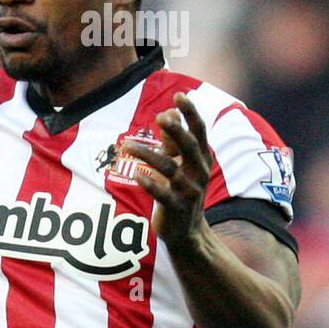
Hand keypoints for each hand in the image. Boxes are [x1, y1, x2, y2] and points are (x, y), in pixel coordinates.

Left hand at [124, 93, 212, 252]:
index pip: (199, 131)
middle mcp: (199, 173)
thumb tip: (168, 115)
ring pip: (169, 168)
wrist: (188, 232)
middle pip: (189, 146)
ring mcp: (189, 191)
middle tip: (160, 116)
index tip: (180, 95)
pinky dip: (150, 183)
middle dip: (176, 130)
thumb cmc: (181, 192)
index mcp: (201, 159)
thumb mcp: (181, 165)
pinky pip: (163, 193)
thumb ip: (174, 143)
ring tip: (127, 145)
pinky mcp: (176, 208)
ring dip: (148, 154)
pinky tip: (138, 175)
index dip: (191, 114)